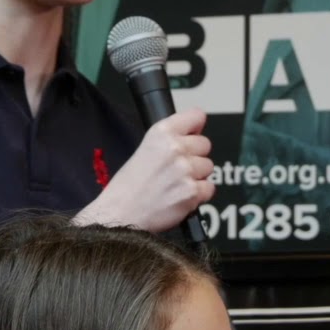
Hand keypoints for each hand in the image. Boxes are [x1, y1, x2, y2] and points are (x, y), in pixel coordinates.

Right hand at [79, 108, 214, 232]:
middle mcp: (175, 148)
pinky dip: (199, 194)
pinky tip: (181, 196)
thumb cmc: (128, 185)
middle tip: (178, 168)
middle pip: (205, 144)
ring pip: (208, 166)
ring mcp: (185, 170)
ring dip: (197, 176)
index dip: (195, 127)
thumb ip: (170, 139)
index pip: (196, 116)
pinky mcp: (192, 192)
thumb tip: (193, 135)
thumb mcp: (145, 148)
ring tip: (177, 184)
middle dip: (195, 155)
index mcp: (161, 132)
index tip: (192, 134)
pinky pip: (209, 188)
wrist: (120, 214)